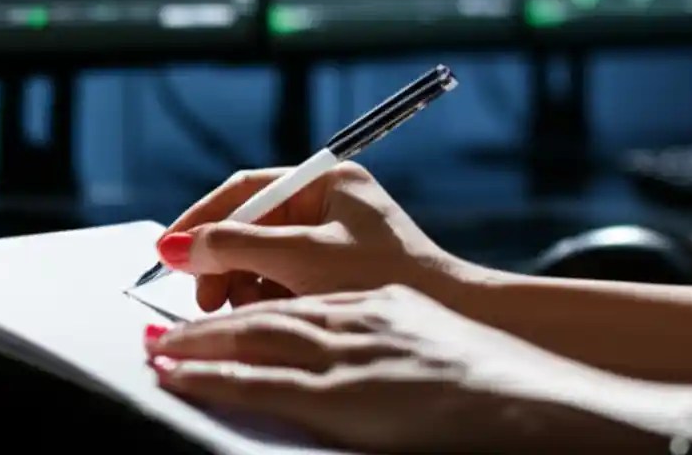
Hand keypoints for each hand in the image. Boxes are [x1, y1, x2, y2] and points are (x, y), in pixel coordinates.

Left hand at [143, 285, 668, 453]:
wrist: (536, 398)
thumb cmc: (493, 379)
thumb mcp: (430, 344)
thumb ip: (385, 338)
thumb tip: (363, 353)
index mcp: (375, 304)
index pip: (295, 293)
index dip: (246, 294)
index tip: (212, 301)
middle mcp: (355, 319)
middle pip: (264, 306)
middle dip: (206, 312)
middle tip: (158, 323)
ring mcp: (347, 355)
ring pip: (253, 336)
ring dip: (195, 342)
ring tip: (155, 349)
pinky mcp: (343, 395)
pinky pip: (260, 380)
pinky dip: (212, 375)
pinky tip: (179, 377)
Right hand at [158, 162, 468, 311]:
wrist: (451, 317)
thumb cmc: (382, 278)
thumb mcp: (300, 258)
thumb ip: (233, 247)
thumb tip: (173, 246)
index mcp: (326, 180)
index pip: (246, 190)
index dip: (202, 218)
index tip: (169, 248)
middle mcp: (326, 203)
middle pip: (248, 225)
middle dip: (222, 260)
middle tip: (205, 296)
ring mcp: (330, 239)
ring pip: (259, 257)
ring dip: (241, 283)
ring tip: (238, 309)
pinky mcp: (333, 274)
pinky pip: (280, 278)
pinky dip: (265, 296)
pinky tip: (267, 314)